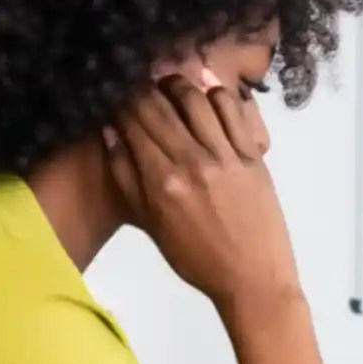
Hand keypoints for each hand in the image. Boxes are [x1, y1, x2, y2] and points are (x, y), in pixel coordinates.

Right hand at [105, 76, 298, 307]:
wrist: (252, 278)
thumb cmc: (196, 258)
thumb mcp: (151, 224)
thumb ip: (127, 177)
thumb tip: (109, 131)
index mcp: (161, 180)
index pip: (132, 121)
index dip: (120, 101)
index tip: (117, 95)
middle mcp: (191, 161)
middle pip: (158, 104)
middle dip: (143, 88)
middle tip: (140, 85)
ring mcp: (226, 156)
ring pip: (195, 98)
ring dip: (178, 86)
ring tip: (171, 88)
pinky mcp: (253, 157)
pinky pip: (233, 111)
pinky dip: (217, 95)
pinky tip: (208, 100)